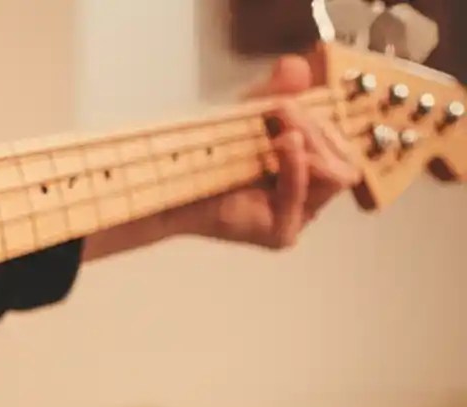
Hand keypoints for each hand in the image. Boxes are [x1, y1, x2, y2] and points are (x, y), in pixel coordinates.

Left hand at [178, 55, 362, 248]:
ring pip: (336, 174)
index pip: (341, 146)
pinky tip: (283, 144)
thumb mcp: (249, 114)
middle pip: (344, 159)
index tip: (287, 105)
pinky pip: (304, 193)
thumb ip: (276, 90)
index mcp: (309, 175)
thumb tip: (295, 66)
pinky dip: (296, 164)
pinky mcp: (281, 232)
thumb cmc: (210, 154)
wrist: (170, 183)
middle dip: (316, 128)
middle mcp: (308, 200)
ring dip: (310, 142)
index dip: (321, 121)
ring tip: (277, 131)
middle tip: (281, 111)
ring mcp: (296, 218)